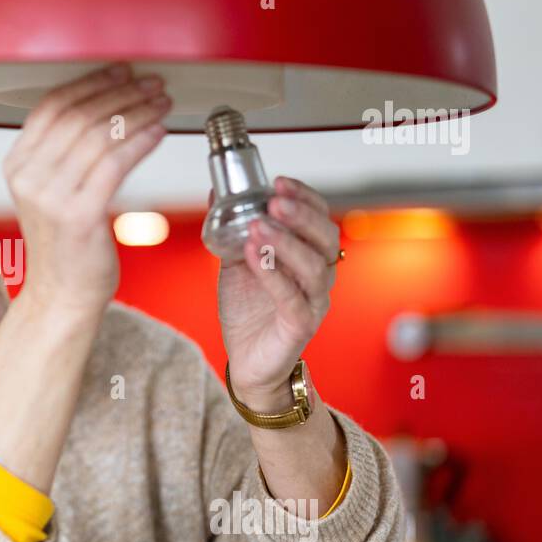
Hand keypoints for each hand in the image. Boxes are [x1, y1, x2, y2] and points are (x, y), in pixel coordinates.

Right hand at [4, 62, 171, 316]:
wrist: (61, 297)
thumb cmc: (66, 246)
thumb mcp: (52, 192)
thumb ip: (64, 155)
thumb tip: (105, 108)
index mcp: (17, 165)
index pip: (51, 107)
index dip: (89, 83)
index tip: (121, 72)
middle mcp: (28, 177)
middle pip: (77, 115)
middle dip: (120, 92)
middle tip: (151, 84)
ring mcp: (50, 197)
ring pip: (99, 135)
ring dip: (136, 112)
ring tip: (161, 103)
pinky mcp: (78, 216)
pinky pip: (114, 164)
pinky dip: (140, 141)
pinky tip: (157, 131)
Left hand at [210, 176, 339, 410]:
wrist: (246, 359)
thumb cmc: (249, 310)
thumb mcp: (237, 261)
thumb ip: (234, 230)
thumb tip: (216, 193)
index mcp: (309, 256)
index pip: (320, 218)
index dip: (304, 198)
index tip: (278, 182)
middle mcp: (319, 277)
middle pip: (326, 239)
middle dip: (300, 216)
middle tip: (274, 202)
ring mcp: (313, 302)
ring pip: (314, 267)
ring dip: (285, 243)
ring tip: (259, 226)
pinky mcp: (299, 327)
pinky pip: (292, 299)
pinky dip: (273, 275)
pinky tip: (254, 256)